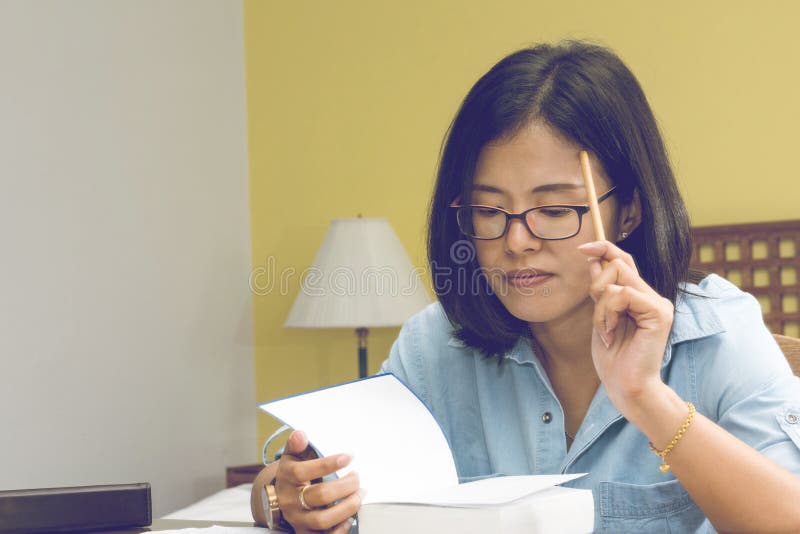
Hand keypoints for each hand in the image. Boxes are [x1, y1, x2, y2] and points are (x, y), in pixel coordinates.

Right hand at [275, 430, 363, 533]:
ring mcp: (298, 519)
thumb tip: (300, 434)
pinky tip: (351, 517)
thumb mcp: (292, 456)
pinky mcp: (306, 532)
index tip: (349, 457)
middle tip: (357, 476)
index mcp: (287, 478)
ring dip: (347, 507)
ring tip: (360, 494)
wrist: (283, 497)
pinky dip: (340, 529)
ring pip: (323, 520)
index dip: (328, 464)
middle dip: (344, 486)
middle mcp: (290, 501)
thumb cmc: (294, 472)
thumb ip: (297, 444)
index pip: (303, 471)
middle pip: (319, 496)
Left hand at [577, 241, 673, 416]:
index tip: (582, 248)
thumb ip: (601, 292)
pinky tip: (611, 332)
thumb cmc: (613, 359)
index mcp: (639, 297)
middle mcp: (652, 296)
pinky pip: (622, 293)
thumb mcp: (601, 317)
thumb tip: (595, 260)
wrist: (626, 387)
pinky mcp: (658, 312)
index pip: (624, 260)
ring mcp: (658, 303)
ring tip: (606, 330)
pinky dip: (608, 312)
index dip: (604, 248)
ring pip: (618, 277)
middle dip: (596, 286)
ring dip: (600, 306)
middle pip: (618, 263)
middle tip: (599, 317)